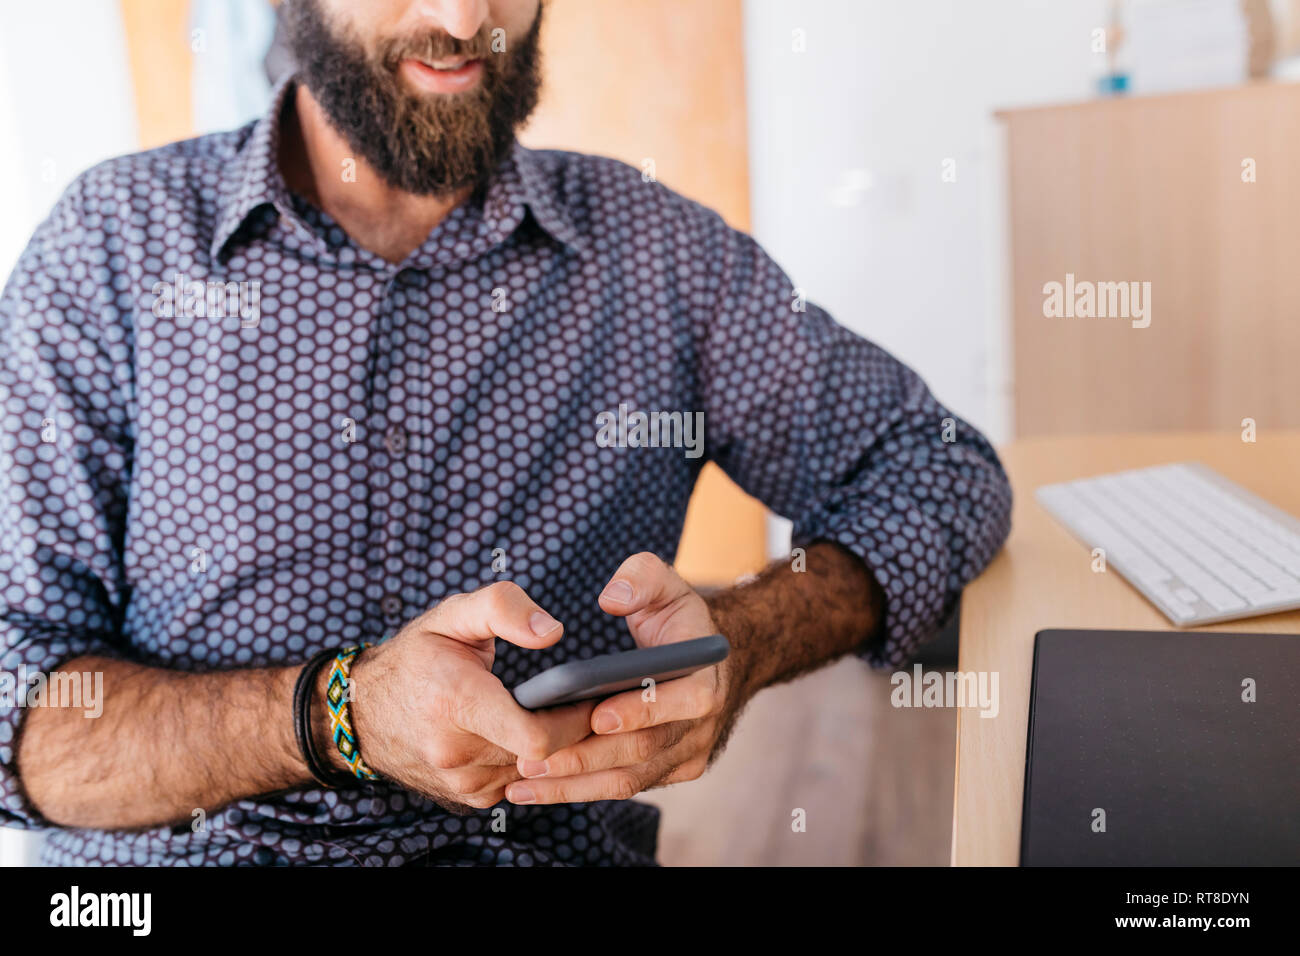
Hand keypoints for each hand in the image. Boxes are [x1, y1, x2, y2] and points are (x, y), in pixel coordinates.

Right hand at [319, 582, 595, 812]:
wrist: (364, 710)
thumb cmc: (417, 657)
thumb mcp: (453, 614)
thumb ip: (504, 608)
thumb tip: (552, 632)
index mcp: (457, 703)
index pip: (537, 737)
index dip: (576, 718)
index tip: (590, 693)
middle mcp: (457, 752)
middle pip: (545, 756)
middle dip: (574, 729)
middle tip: (588, 698)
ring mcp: (461, 781)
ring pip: (536, 772)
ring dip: (555, 748)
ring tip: (559, 713)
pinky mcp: (467, 797)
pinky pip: (518, 784)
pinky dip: (530, 762)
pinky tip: (528, 733)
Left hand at [504, 552, 751, 805]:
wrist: (705, 662)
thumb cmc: (677, 620)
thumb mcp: (665, 584)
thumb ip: (641, 578)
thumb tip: (611, 598)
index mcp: (706, 677)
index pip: (685, 700)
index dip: (643, 710)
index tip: (597, 714)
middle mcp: (700, 725)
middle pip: (644, 750)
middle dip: (587, 757)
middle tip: (534, 758)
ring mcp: (684, 754)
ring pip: (629, 778)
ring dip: (575, 784)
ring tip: (523, 782)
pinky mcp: (667, 772)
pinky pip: (622, 786)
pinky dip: (580, 789)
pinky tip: (537, 789)